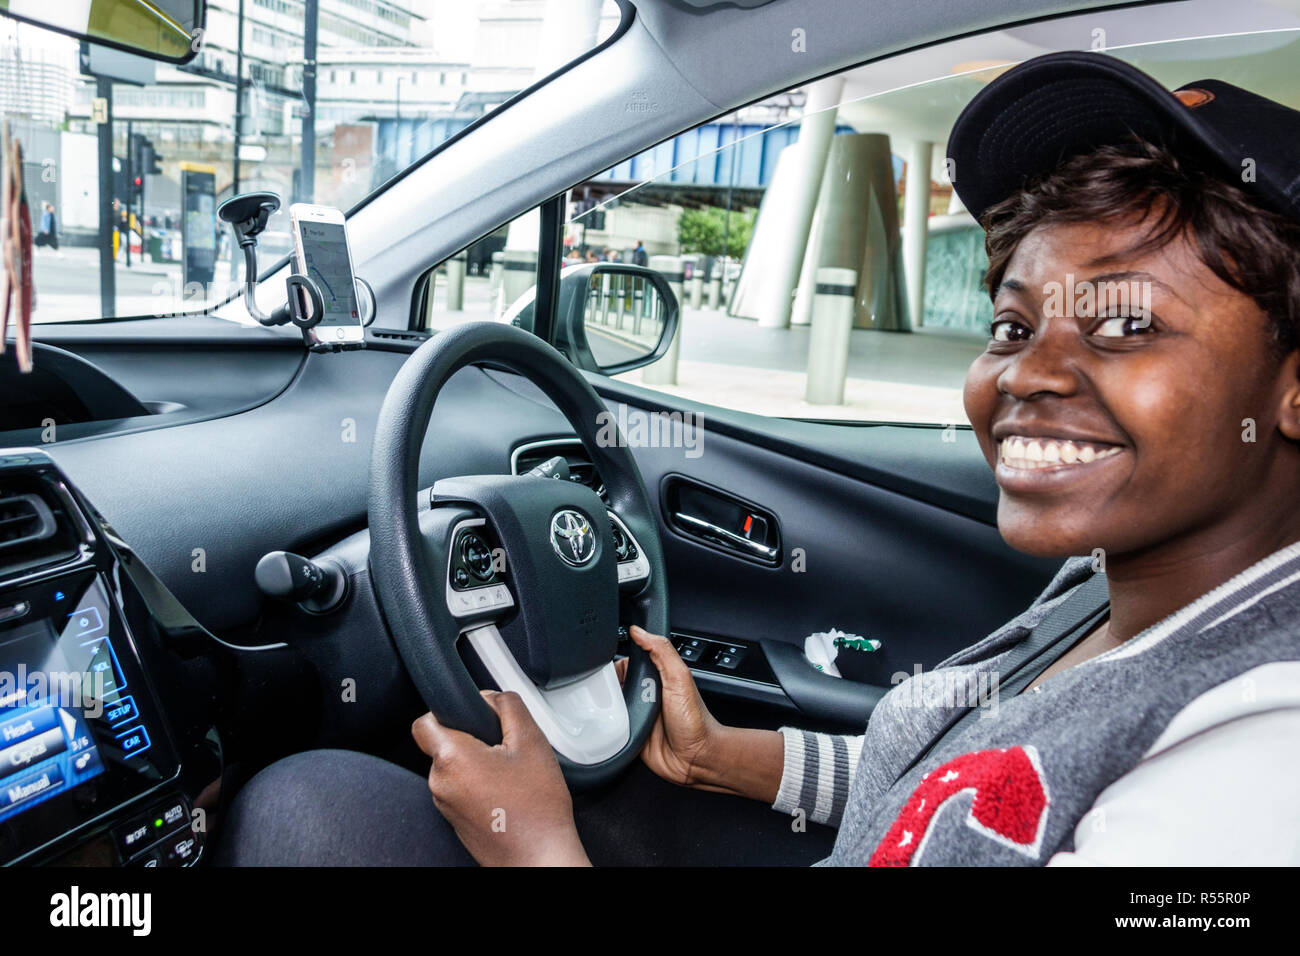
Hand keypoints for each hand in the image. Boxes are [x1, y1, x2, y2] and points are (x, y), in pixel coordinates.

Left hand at [411, 690, 589, 865]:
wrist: (538, 856)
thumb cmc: (536, 808)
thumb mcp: (531, 740)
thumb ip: (509, 707)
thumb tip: (493, 697)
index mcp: (452, 758)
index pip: (424, 722)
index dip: (446, 712)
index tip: (472, 716)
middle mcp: (439, 783)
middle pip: (443, 743)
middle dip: (471, 738)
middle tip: (504, 747)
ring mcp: (444, 804)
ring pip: (454, 767)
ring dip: (477, 763)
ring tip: (510, 774)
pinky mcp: (454, 820)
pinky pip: (460, 789)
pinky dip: (478, 784)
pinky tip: (506, 792)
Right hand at [617, 626, 785, 801]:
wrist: (696, 758)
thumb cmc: (695, 720)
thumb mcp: (680, 678)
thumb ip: (661, 651)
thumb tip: (640, 631)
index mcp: (655, 677)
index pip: (627, 662)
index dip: (618, 662)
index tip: (612, 665)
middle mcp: (644, 695)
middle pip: (613, 683)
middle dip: (610, 686)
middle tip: (622, 694)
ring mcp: (636, 715)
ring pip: (608, 705)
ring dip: (606, 707)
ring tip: (615, 710)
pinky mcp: (629, 734)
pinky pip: (609, 726)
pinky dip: (606, 725)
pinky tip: (610, 724)